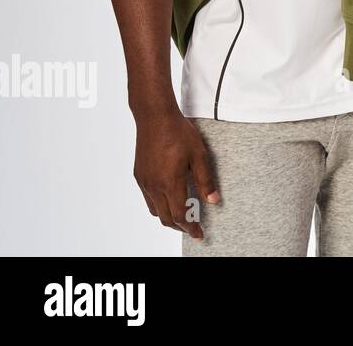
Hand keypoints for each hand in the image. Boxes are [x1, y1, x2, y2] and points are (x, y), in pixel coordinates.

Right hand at [133, 107, 218, 240]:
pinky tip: (168, 199)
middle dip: (180, 226)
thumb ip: (205, 180)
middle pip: (166, 218)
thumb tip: (213, 201)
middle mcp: (154, 186)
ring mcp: (144, 181)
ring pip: (155, 210)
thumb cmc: (179, 133)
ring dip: (168, 217)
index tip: (199, 234)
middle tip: (193, 228)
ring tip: (182, 215)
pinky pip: (148, 198)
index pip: (180, 215)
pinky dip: (159, 205)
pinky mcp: (139, 175)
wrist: (155, 117)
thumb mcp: (199, 155)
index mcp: (170, 183)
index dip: (191, 228)